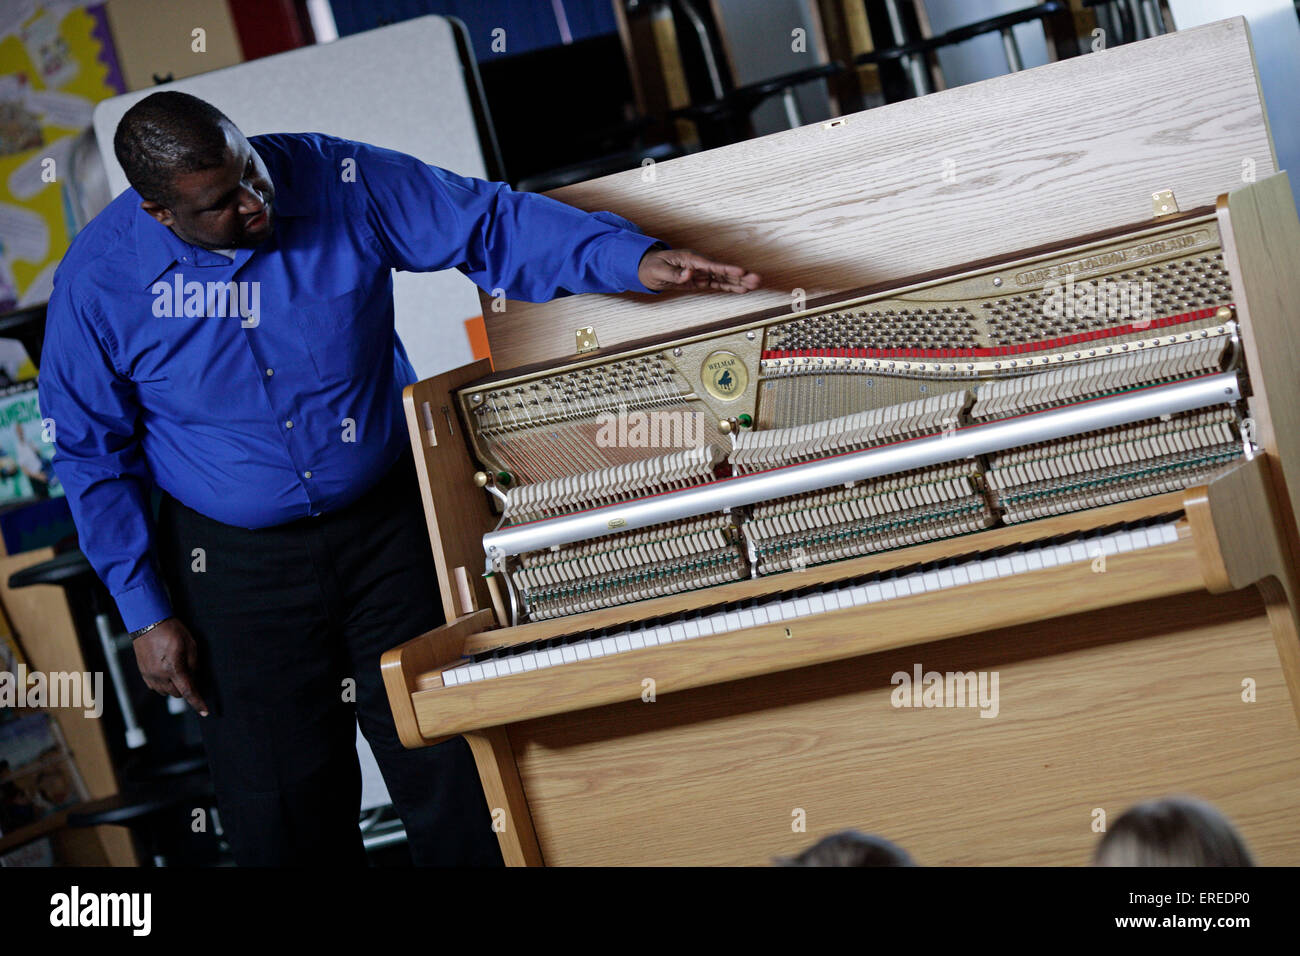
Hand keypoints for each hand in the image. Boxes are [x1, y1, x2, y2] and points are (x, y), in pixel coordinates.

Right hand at [134, 618, 208, 715]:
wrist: (148, 622)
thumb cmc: (172, 631)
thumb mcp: (191, 645)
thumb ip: (194, 665)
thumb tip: (195, 678)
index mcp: (174, 668)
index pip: (188, 692)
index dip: (198, 703)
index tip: (205, 712)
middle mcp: (159, 675)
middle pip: (177, 694)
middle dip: (186, 690)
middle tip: (190, 675)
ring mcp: (149, 675)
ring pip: (166, 692)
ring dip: (174, 688)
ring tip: (177, 671)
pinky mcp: (143, 673)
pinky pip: (155, 687)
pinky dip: (164, 685)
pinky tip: (167, 673)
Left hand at [637, 247, 760, 293]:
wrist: (648, 267)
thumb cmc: (652, 266)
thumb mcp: (659, 270)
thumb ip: (675, 273)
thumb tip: (690, 274)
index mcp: (691, 259)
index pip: (712, 266)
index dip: (726, 269)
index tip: (741, 271)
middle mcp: (700, 265)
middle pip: (723, 271)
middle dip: (741, 276)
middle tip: (757, 279)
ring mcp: (702, 273)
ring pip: (724, 278)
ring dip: (740, 282)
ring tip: (756, 284)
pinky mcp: (701, 281)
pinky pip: (718, 285)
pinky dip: (730, 288)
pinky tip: (743, 290)